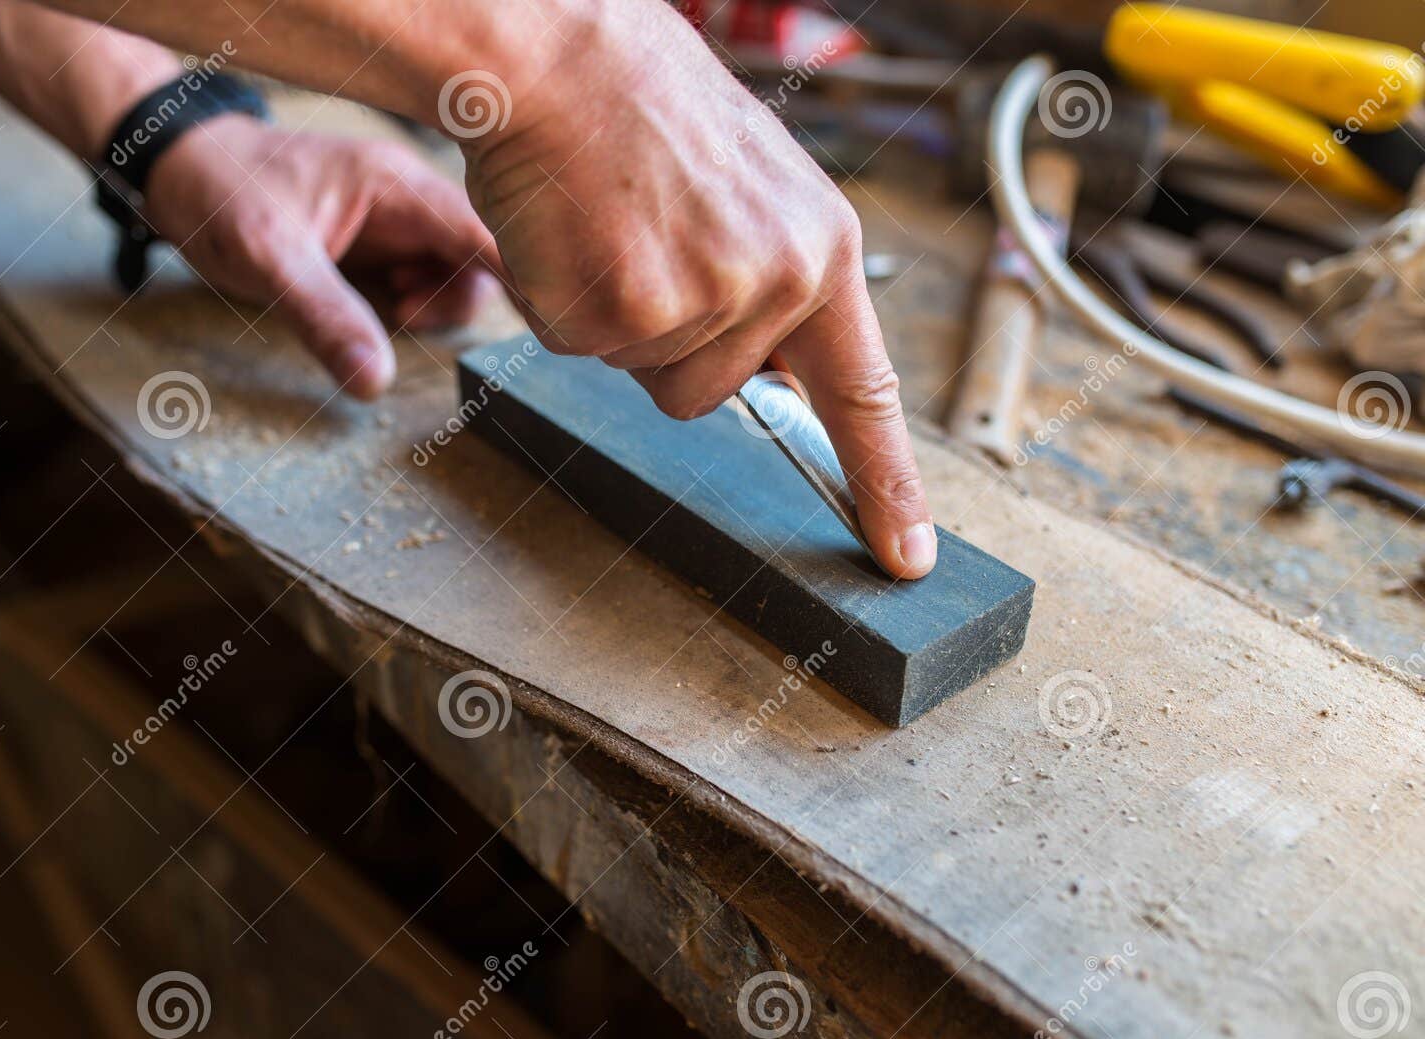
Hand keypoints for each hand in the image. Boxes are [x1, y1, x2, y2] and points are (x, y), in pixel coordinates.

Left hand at [144, 115, 500, 396]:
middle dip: (456, 302)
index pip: (487, 235)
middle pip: (483, 262)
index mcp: (399, 185)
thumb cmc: (221, 193)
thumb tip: (373, 383)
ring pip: (460, 278)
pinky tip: (378, 308)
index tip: (545, 324)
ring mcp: (399, 228)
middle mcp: (411, 203)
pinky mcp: (382, 252)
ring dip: (436, 309)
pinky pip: (426, 286)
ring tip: (388, 311)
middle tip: (401, 315)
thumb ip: (324, 316)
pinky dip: (414, 310)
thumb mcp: (267, 256)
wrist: (178, 172)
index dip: (524, 279)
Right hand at [463, 2, 935, 577]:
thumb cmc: (646, 113)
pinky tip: (574, 236)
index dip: (886, 484)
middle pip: (714, 393)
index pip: (867, 393)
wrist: (563, 53)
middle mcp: (780, 281)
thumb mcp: (754, 191)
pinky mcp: (628, 311)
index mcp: (825, 249)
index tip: (904, 556)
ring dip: (620, 325)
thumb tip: (770, 372)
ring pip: (652, 380)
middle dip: (670, 342)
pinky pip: (586, 355)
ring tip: (612, 232)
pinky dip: (564, 306)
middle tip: (647, 246)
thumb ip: (774, 283)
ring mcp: (705, 299)